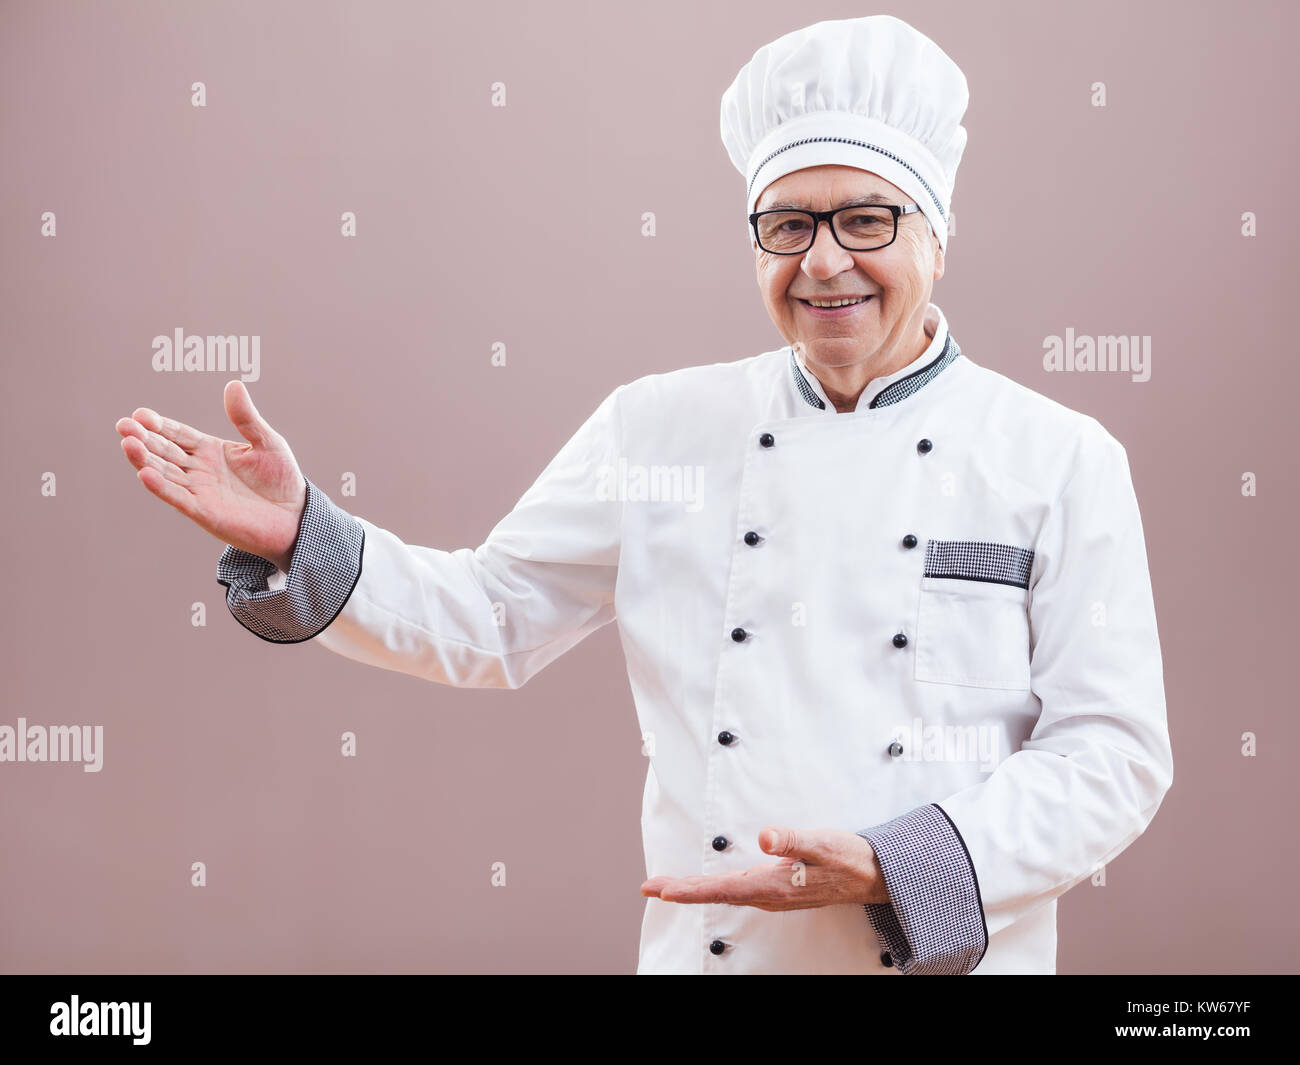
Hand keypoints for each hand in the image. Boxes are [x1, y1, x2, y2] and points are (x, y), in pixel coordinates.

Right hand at [115, 380, 306, 571]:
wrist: (296, 517)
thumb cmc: (281, 479)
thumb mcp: (267, 442)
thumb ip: (247, 418)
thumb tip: (234, 384)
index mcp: (210, 450)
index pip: (177, 434)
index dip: (159, 424)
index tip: (140, 414)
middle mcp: (199, 470)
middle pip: (164, 451)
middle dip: (143, 439)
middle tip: (124, 426)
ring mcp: (199, 491)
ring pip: (165, 473)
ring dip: (145, 460)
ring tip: (128, 444)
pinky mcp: (205, 512)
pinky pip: (179, 499)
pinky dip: (162, 488)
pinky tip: (145, 474)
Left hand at [640, 826, 889, 910]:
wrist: (872, 876)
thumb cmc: (847, 858)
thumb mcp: (821, 842)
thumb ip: (792, 839)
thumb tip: (765, 837)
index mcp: (774, 886)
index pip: (723, 888)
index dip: (690, 889)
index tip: (662, 890)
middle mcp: (769, 895)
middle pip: (717, 893)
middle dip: (682, 889)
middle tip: (649, 887)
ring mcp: (773, 894)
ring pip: (726, 892)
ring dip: (696, 889)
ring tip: (668, 886)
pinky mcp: (779, 888)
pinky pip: (738, 890)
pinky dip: (716, 887)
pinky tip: (708, 884)